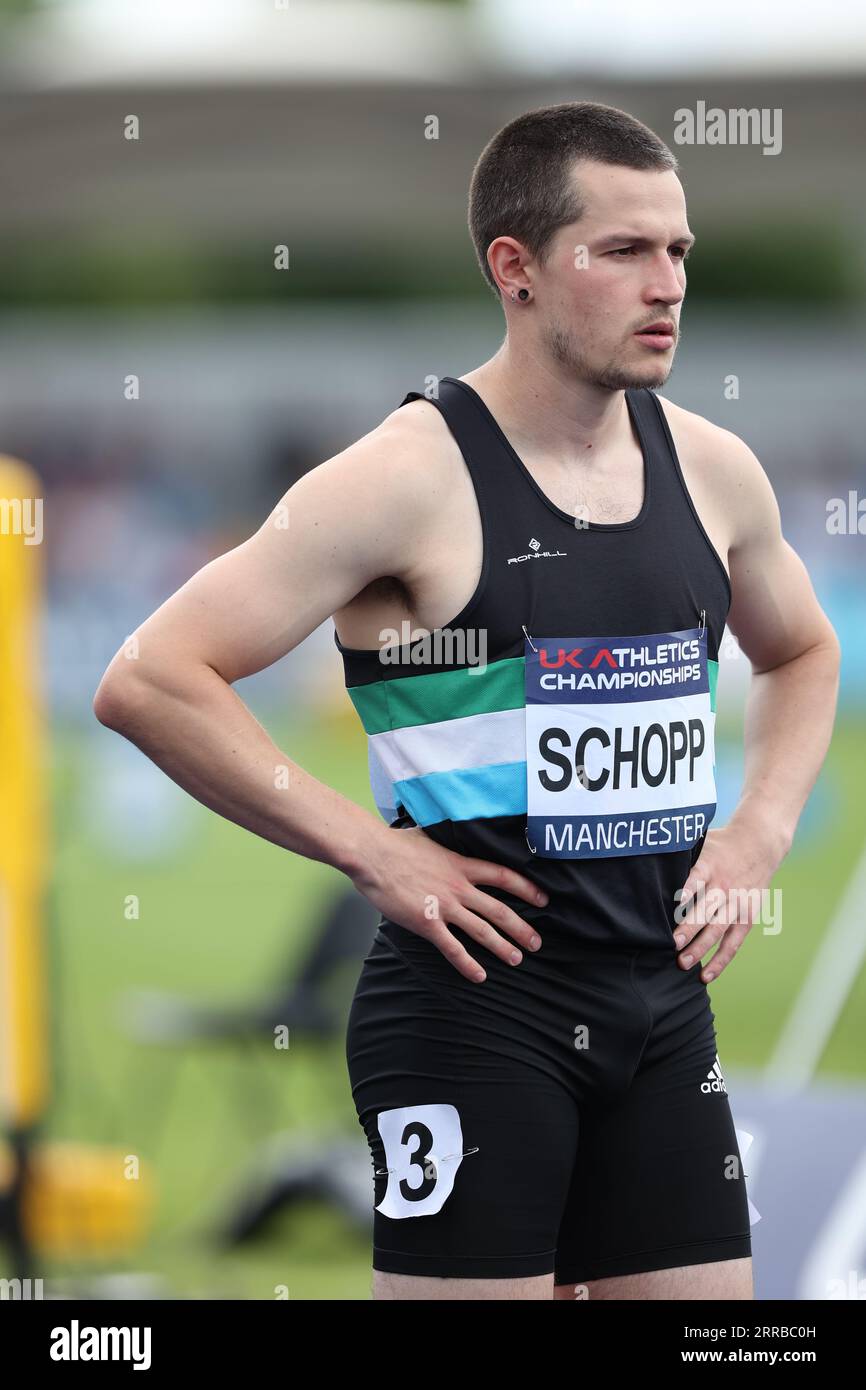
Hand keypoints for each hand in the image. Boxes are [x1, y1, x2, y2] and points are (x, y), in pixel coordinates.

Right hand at [351, 825, 546, 982]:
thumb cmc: (395, 843)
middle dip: (521, 928)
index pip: (503, 876)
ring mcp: (444, 905)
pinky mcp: (427, 922)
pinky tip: (479, 976)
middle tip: (537, 943)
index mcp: (460, 864)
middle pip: (499, 909)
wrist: (372, 854)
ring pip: (482, 931)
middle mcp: (458, 886)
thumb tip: (448, 835)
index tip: (543, 899)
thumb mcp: (429, 835)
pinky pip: (452, 948)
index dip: (526, 888)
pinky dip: (467, 964)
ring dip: (502, 947)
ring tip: (517, 959)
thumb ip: (444, 843)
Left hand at [672, 821, 785, 981]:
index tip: (674, 905)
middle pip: (707, 910)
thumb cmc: (722, 844)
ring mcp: (737, 904)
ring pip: (718, 930)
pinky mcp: (747, 917)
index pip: (696, 879)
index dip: (686, 892)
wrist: (761, 843)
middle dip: (689, 928)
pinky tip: (706, 975)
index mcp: (710, 865)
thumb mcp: (701, 840)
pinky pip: (733, 943)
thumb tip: (646, 859)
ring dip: (701, 948)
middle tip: (672, 944)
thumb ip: (680, 854)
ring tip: (683, 963)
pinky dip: (720, 960)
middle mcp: (724, 886)